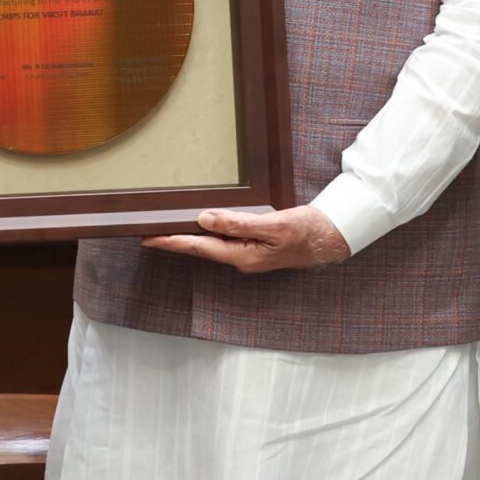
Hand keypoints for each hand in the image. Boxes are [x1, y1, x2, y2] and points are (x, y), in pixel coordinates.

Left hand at [142, 206, 348, 272]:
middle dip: (174, 241)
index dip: (172, 242)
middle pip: (201, 248)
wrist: (331, 238)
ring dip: (189, 237)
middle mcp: (242, 259)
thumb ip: (238, 224)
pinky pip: (224, 241)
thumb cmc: (306, 232)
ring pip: (211, 245)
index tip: (148, 238)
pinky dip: (208, 233)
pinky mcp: (254, 248)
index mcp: (243, 257)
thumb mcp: (273, 225)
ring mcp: (248, 255)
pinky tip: (201, 226)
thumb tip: (205, 219)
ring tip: (166, 229)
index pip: (199, 248)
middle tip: (148, 232)